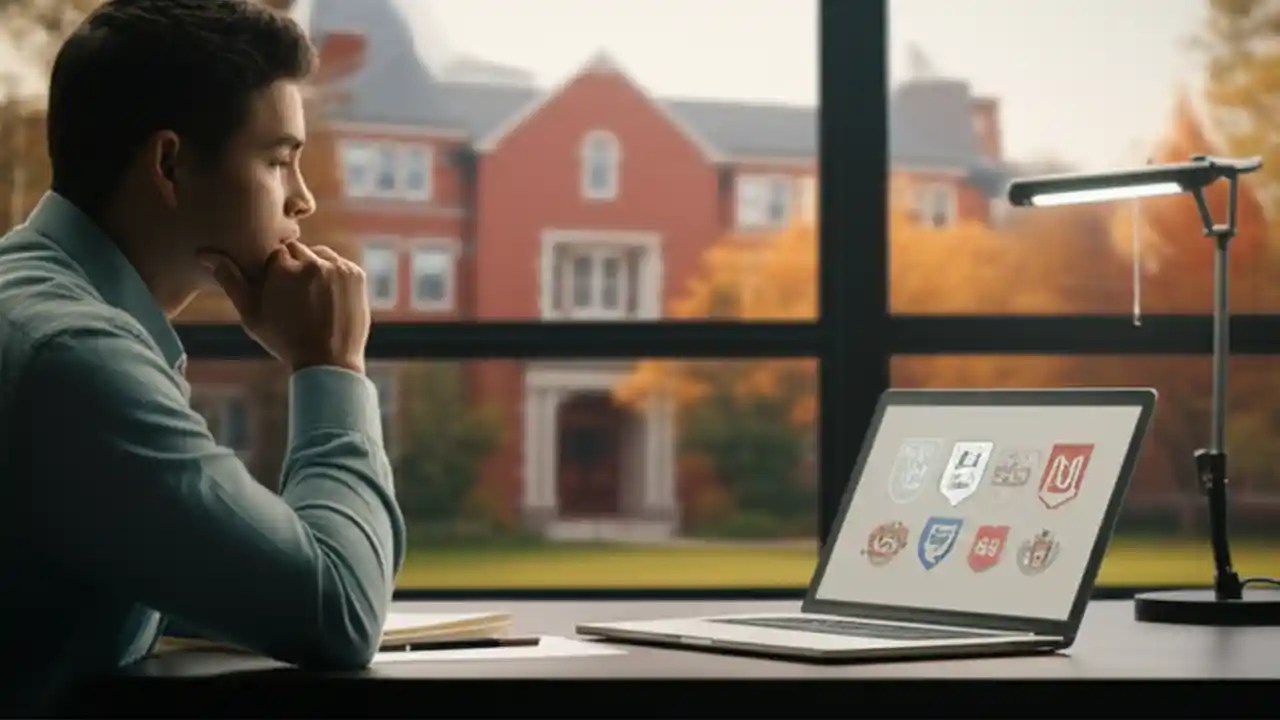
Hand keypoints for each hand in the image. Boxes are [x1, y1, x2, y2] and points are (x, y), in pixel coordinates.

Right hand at [199, 241, 369, 374]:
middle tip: (294, 296)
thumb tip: (205, 254)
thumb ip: (230, 280)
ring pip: (319, 254)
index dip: (274, 272)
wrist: (329, 362)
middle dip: (293, 267)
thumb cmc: (284, 340)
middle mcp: (312, 262)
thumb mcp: (251, 313)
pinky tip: (327, 298)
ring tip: (311, 297)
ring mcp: (338, 267)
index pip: (274, 253)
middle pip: (297, 250)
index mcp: (283, 269)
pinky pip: (339, 264)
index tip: (277, 291)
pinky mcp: (356, 274)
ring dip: (314, 267)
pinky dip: (333, 275)